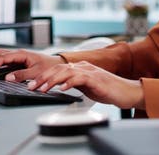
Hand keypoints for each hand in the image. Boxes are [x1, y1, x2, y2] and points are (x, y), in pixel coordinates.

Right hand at [0, 48, 64, 80]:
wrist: (57, 65)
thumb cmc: (49, 67)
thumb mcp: (37, 73)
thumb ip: (22, 75)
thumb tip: (8, 78)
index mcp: (21, 54)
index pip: (2, 58)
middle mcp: (17, 53)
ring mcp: (16, 56)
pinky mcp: (16, 60)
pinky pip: (1, 59)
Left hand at [28, 61, 143, 109]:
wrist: (127, 92)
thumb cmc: (109, 90)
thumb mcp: (87, 87)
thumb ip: (74, 84)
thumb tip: (59, 86)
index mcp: (80, 68)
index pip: (57, 69)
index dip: (43, 76)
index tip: (32, 84)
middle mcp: (83, 67)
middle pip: (58, 69)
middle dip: (42, 77)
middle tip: (31, 86)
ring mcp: (90, 72)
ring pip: (66, 72)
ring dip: (52, 80)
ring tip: (43, 88)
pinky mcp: (97, 79)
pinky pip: (80, 79)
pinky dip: (70, 83)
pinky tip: (63, 88)